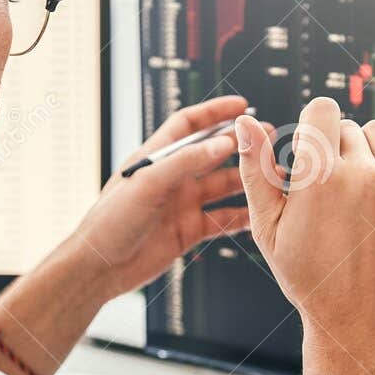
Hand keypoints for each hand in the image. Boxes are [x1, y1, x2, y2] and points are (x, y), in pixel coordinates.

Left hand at [64, 94, 256, 296]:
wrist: (100, 268)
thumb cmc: (110, 222)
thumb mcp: (147, 184)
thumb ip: (186, 162)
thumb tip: (223, 143)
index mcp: (157, 158)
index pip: (189, 125)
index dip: (215, 112)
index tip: (243, 106)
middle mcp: (172, 178)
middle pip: (213, 154)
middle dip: (242, 145)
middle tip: (270, 138)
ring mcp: (182, 205)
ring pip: (222, 187)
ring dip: (246, 180)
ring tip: (274, 174)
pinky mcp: (188, 231)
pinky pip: (221, 220)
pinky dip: (241, 216)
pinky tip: (260, 212)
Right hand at [236, 96, 374, 374]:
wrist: (361, 326)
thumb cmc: (307, 279)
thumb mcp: (269, 229)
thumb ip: (256, 170)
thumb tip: (244, 122)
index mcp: (319, 177)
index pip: (323, 108)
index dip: (312, 127)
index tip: (308, 156)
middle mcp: (363, 174)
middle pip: (349, 126)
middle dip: (335, 149)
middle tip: (326, 192)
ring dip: (366, 152)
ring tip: (353, 191)